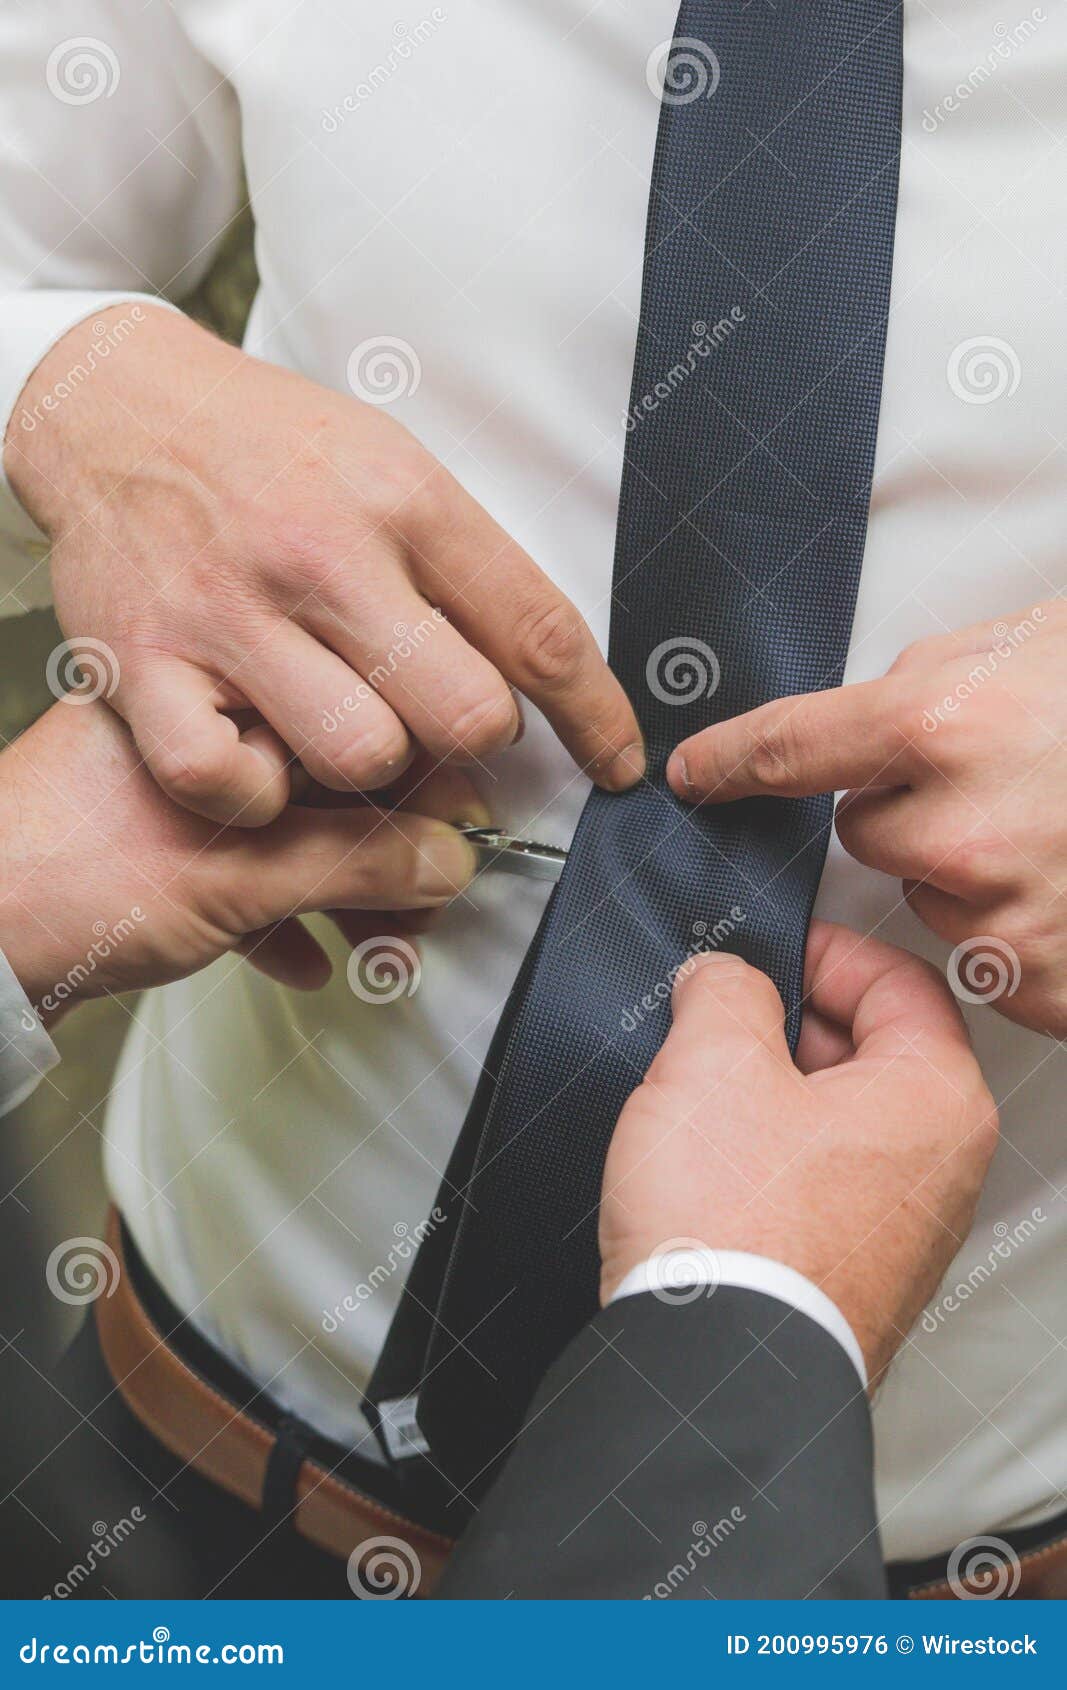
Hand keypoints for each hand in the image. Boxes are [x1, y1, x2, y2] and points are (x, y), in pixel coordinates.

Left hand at [0, 702, 481, 1024]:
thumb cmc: (61, 873)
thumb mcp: (235, 874)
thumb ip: (354, 864)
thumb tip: (445, 861)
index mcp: (228, 696)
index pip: (359, 713)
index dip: (424, 775)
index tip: (463, 826)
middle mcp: (210, 728)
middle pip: (338, 780)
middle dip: (394, 850)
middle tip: (426, 900)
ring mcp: (184, 789)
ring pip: (298, 829)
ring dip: (349, 894)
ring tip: (380, 945)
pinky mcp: (163, 845)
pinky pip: (250, 871)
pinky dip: (284, 915)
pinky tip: (302, 955)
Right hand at [4, 305, 643, 825]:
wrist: (114, 408)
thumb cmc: (269, 452)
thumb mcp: (388, 467)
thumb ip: (462, 566)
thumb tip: (546, 674)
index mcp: (403, 500)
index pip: (538, 631)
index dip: (597, 716)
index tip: (618, 761)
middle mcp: (322, 555)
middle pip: (465, 716)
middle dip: (472, 743)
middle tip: (438, 728)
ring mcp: (230, 612)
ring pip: (362, 757)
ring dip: (367, 772)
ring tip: (339, 732)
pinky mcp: (145, 662)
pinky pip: (227, 781)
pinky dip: (253, 795)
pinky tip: (257, 761)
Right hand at [599, 925, 997, 1384]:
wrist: (712, 1365)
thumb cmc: (735, 1229)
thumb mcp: (713, 1059)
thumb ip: (724, 989)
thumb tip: (721, 980)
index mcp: (937, 1099)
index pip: (898, 979)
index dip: (820, 951)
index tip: (764, 956)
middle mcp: (941, 1170)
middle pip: (872, 1052)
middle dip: (786, 1026)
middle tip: (717, 1023)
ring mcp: (902, 1233)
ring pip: (838, 1123)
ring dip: (769, 1097)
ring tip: (701, 1099)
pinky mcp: (853, 1277)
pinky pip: (818, 1187)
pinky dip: (767, 1162)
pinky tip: (708, 1168)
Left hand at [667, 603, 1066, 1036]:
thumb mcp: (1023, 647)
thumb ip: (925, 682)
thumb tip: (864, 722)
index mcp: (938, 728)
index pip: (788, 749)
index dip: (730, 761)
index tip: (694, 776)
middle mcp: (957, 827)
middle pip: (864, 830)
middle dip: (908, 806)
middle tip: (998, 780)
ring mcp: (1000, 912)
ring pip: (927, 891)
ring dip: (965, 866)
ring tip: (1050, 830)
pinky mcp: (1038, 977)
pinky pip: (984, 949)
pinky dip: (1013, 924)